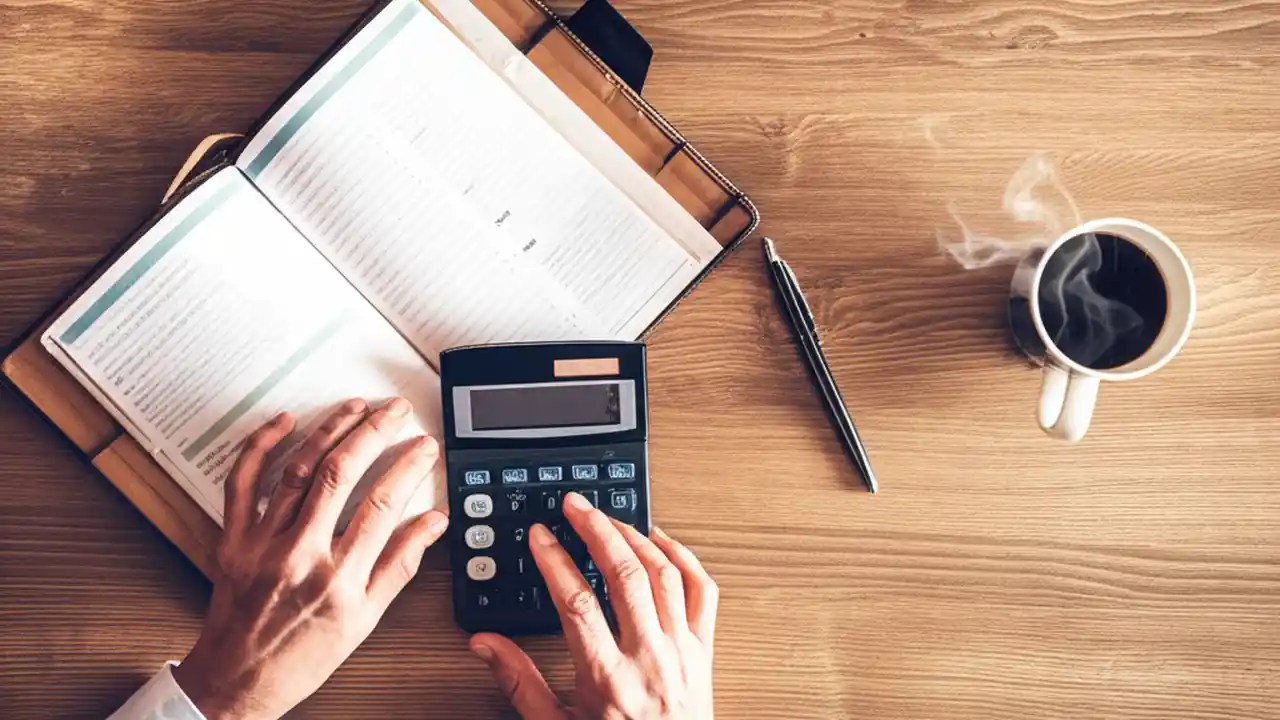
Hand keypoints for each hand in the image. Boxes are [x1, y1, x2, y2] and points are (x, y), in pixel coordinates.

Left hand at [173, 398, 448, 718]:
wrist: (239, 681)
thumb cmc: (301, 656)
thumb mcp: (367, 619)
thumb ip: (401, 565)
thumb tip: (432, 524)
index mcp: (339, 578)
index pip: (382, 503)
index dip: (408, 466)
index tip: (423, 447)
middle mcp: (300, 555)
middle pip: (340, 473)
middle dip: (373, 432)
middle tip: (394, 411)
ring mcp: (262, 544)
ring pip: (297, 469)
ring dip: (328, 429)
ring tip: (354, 407)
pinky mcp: (233, 539)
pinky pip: (242, 482)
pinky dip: (260, 446)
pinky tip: (283, 423)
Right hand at [470, 492, 718, 718]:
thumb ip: (520, 682)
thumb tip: (485, 645)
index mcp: (608, 680)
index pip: (577, 604)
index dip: (554, 561)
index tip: (540, 536)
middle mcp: (650, 659)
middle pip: (624, 576)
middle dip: (596, 531)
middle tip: (575, 506)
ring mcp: (682, 651)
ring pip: (663, 575)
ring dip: (635, 538)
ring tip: (610, 519)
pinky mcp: (704, 651)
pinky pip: (703, 591)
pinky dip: (684, 557)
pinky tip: (663, 541)